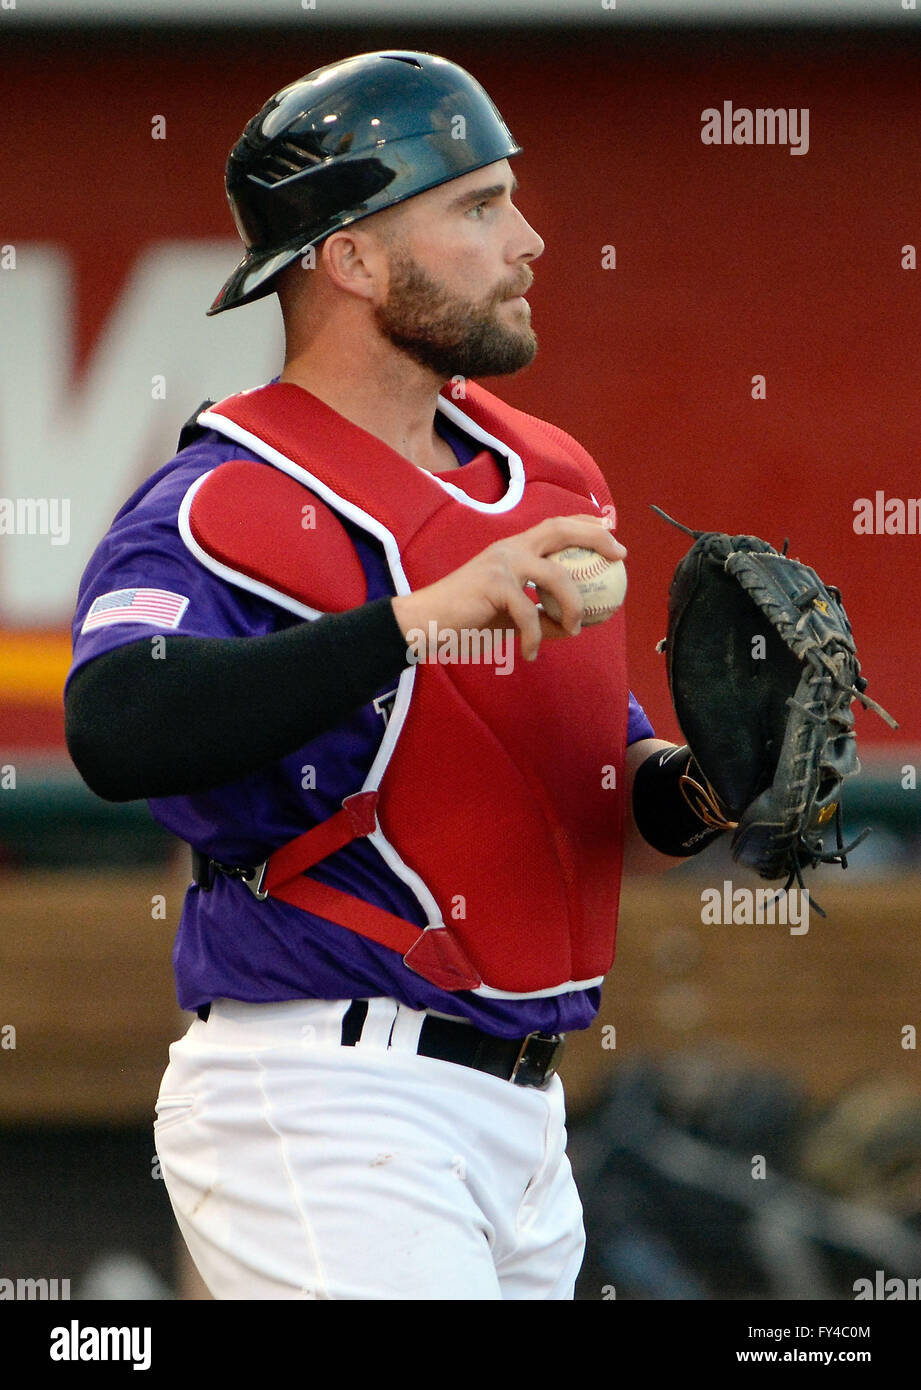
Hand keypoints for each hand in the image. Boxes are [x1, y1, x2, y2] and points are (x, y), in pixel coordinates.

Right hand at [391, 514, 626, 661]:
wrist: (426, 623)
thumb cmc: (467, 620)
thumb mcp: (511, 618)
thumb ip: (541, 616)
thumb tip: (576, 626)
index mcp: (514, 549)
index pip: (556, 526)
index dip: (586, 525)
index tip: (612, 531)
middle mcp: (510, 548)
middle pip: (560, 530)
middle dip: (595, 537)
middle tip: (620, 555)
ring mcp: (502, 563)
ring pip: (556, 576)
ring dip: (573, 605)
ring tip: (574, 629)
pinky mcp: (493, 584)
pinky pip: (530, 613)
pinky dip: (536, 637)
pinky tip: (531, 654)